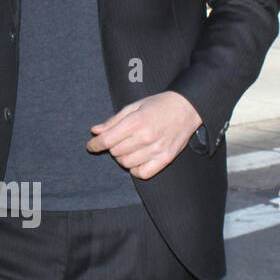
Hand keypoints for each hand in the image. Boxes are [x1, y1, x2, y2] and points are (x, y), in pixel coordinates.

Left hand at [86, 91, 202, 179]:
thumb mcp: (134, 107)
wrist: (187, 107)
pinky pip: (142, 173)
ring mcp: (157, 149)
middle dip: (112, 147)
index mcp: (137, 121)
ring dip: (122, 158)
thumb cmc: (158, 106)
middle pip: (115, 152)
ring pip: (126, 163)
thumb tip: (95, 132)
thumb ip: (114, 121)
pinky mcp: (166, 158)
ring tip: (129, 148)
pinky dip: (135, 169)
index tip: (91, 146)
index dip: (95, 145)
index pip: (108, 140)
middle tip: (119, 140)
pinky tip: (137, 160)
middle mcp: (146, 136)